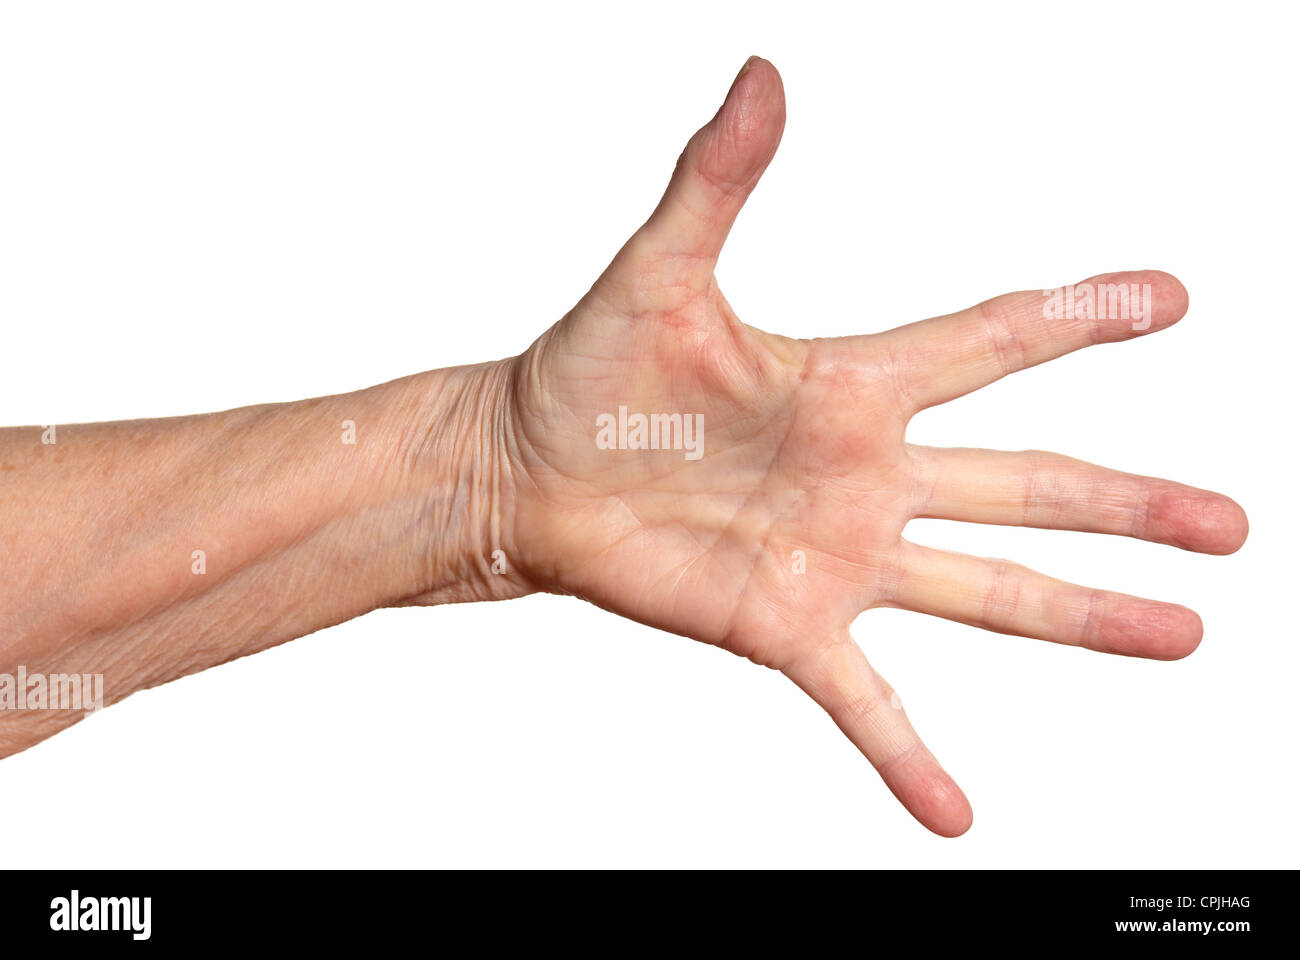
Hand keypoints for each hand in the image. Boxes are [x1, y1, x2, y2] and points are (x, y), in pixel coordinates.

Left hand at [497, 57, 1248, 835]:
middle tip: (1229, 521)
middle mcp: (865, 472)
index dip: (1079, 317)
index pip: (989, 343)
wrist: (529, 470)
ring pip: (984, 588)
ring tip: (1183, 632)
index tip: (1169, 296)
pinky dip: (908, 755)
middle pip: (1025, 483)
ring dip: (1082, 616)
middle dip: (1128, 500)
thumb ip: (716, 180)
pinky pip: (864, 700)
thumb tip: (760, 74)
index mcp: (850, 383)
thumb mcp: (659, 271)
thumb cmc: (589, 369)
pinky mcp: (785, 625)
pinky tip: (958, 814)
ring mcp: (835, 556)